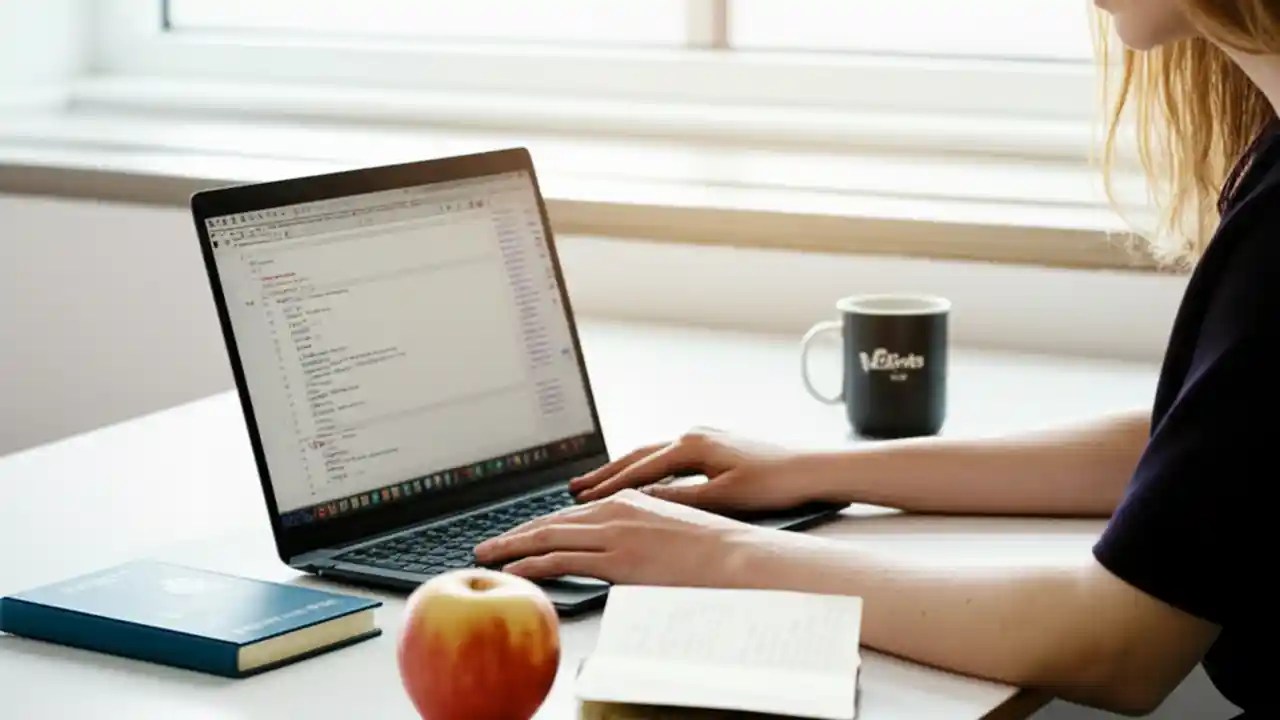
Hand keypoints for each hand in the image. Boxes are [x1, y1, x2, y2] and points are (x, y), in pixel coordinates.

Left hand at [473, 489, 764, 585]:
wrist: (736, 555)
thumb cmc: (713, 549)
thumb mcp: (671, 528)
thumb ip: (641, 530)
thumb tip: (624, 547)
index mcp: (629, 500)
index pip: (571, 514)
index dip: (539, 525)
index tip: (518, 535)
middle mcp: (616, 509)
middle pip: (552, 521)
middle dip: (516, 534)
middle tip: (488, 546)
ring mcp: (614, 532)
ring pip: (548, 536)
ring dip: (512, 547)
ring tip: (487, 558)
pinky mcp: (616, 557)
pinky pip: (561, 559)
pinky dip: (532, 564)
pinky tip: (514, 572)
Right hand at [571, 428, 825, 511]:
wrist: (811, 468)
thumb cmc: (773, 483)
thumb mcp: (722, 497)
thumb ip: (680, 499)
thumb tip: (641, 501)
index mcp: (693, 445)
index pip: (640, 468)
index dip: (610, 486)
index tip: (582, 500)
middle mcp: (694, 435)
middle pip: (639, 456)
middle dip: (607, 473)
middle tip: (575, 489)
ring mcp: (705, 437)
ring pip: (653, 454)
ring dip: (625, 469)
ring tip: (598, 484)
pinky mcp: (716, 446)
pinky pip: (670, 457)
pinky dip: (648, 469)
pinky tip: (641, 480)